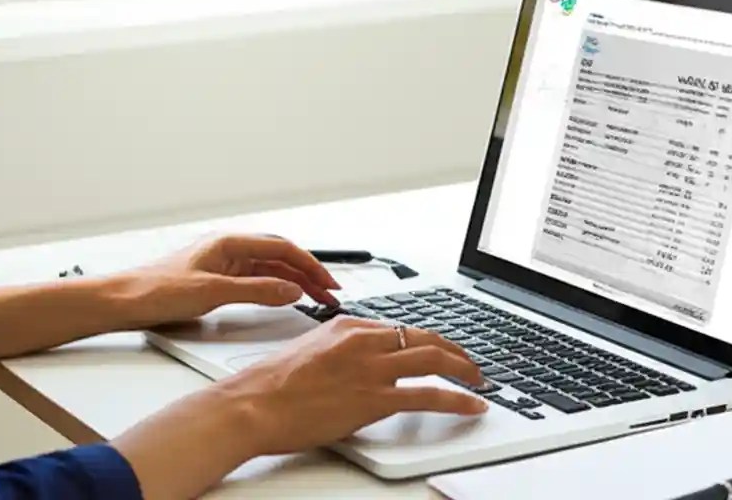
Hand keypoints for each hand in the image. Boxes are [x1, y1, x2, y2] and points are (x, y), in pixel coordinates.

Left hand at [115, 234, 341, 327]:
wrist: (122, 301)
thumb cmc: (155, 290)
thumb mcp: (212, 293)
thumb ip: (256, 290)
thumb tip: (290, 289)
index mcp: (228, 243)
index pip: (281, 248)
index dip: (310, 265)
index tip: (328, 282)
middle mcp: (227, 249)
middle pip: (279, 256)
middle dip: (308, 273)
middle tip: (330, 293)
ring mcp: (222, 264)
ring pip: (269, 268)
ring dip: (294, 281)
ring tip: (316, 298)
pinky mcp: (216, 279)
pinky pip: (255, 279)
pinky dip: (275, 287)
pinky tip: (284, 297)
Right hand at [221, 316, 488, 456]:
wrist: (253, 404)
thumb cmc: (270, 385)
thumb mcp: (309, 350)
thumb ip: (340, 351)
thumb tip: (357, 363)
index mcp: (348, 326)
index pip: (400, 327)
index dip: (426, 340)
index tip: (438, 349)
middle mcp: (364, 340)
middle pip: (424, 337)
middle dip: (454, 350)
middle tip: (468, 363)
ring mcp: (372, 368)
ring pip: (434, 359)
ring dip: (463, 369)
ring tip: (478, 381)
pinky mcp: (374, 398)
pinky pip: (429, 395)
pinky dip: (457, 399)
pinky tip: (471, 405)